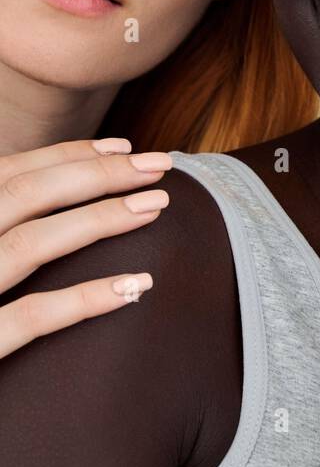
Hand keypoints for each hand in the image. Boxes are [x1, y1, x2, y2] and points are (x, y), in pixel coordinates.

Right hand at [0, 137, 170, 356]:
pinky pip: (28, 319)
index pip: (6, 174)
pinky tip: (133, 286)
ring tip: (156, 207)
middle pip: (23, 196)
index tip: (123, 146)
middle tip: (158, 165)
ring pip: (29, 245)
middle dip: (96, 174)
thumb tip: (46, 191)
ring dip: (98, 219)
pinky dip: (82, 300)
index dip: (67, 155)